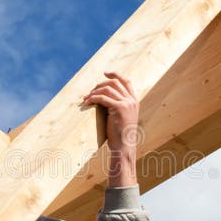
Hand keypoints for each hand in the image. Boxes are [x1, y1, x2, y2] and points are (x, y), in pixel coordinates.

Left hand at [83, 71, 139, 186]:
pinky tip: (87, 102)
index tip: (105, 73)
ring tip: (86, 98)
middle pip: (115, 82)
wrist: (124, 147)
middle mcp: (132, 101)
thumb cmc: (120, 136)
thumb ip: (119, 107)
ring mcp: (127, 104)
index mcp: (134, 102)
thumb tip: (105, 100)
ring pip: (108, 89)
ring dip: (94, 92)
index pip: (126, 81)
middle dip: (100, 84)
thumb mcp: (123, 119)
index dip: (116, 74)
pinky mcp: (119, 108)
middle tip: (90, 91)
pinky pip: (103, 98)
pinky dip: (93, 98)